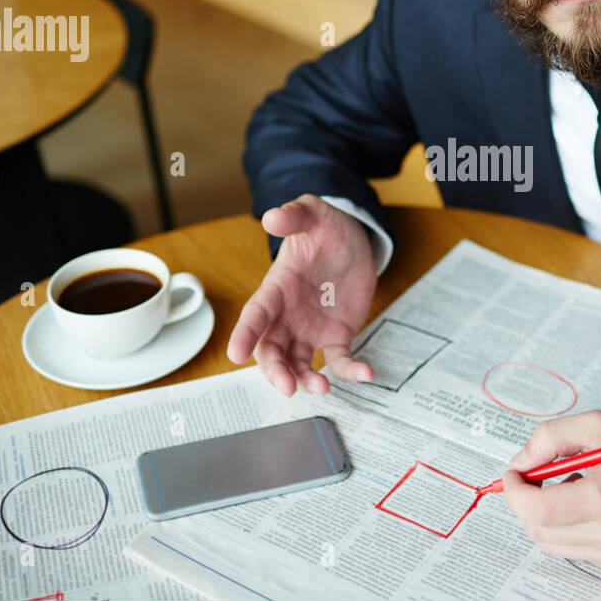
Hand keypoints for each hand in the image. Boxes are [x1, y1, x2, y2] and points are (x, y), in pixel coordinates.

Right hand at [227, 194, 377, 394]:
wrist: (354, 240)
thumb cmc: (325, 227)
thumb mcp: (312, 213)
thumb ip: (294, 215)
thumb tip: (273, 216)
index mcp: (276, 288)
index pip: (255, 314)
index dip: (244, 333)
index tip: (234, 354)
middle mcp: (288, 315)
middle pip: (271, 349)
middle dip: (274, 369)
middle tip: (286, 386)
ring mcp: (310, 329)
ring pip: (299, 363)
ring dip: (305, 379)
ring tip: (321, 388)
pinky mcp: (336, 336)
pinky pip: (340, 360)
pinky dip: (350, 371)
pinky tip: (366, 374)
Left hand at [501, 410, 600, 567]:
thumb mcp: (600, 424)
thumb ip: (552, 438)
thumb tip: (521, 462)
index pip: (538, 510)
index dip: (515, 492)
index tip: (513, 474)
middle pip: (540, 530)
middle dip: (525, 502)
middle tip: (534, 476)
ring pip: (553, 543)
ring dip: (547, 514)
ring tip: (572, 487)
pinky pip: (574, 550)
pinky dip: (568, 527)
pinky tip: (588, 504)